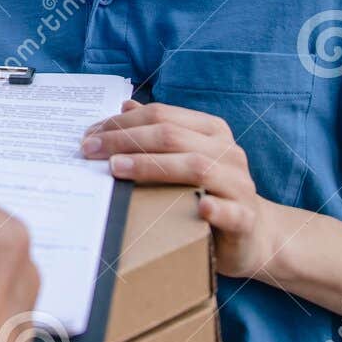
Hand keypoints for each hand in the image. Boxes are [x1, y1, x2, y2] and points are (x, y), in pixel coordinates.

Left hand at [83, 99, 281, 278]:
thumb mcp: (184, 157)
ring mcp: (238, 184)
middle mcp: (226, 152)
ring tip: (117, 169)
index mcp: (210, 131)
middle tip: (90, 151)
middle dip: (125, 141)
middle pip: (171, 137)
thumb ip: (160, 132)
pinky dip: (214, 209)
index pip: (162, 116)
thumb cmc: (210, 192)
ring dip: (152, 166)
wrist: (253, 234)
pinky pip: (230, 211)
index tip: (89, 136)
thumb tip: (125, 107)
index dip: (123, 124)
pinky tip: (199, 208)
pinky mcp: (245, 219)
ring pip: (195, 167)